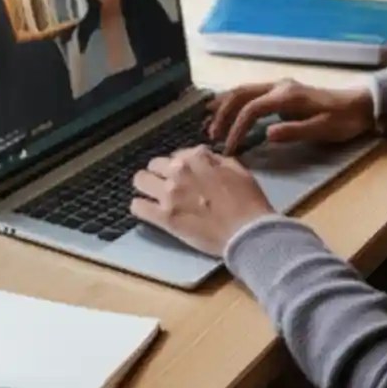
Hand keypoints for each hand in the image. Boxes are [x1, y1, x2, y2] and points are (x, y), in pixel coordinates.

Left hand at [130, 145, 275, 256]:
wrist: (249, 233)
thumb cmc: (249, 202)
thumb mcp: (237, 170)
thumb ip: (214, 160)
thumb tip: (200, 156)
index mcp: (196, 159)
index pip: (177, 154)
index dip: (182, 165)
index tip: (189, 175)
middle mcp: (178, 173)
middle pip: (155, 165)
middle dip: (162, 173)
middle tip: (171, 185)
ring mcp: (168, 195)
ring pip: (140, 180)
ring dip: (147, 185)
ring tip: (155, 194)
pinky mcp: (164, 217)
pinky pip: (137, 206)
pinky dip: (141, 207)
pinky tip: (149, 210)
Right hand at [207, 79, 373, 154]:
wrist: (359, 105)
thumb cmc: (342, 120)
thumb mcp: (323, 129)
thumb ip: (295, 131)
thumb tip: (266, 134)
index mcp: (287, 95)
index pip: (251, 109)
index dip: (236, 128)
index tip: (229, 148)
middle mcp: (278, 86)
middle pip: (240, 95)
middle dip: (222, 115)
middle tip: (212, 136)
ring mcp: (277, 86)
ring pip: (241, 91)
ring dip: (223, 106)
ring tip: (209, 123)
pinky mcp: (277, 92)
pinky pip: (247, 93)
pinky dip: (231, 101)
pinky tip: (220, 108)